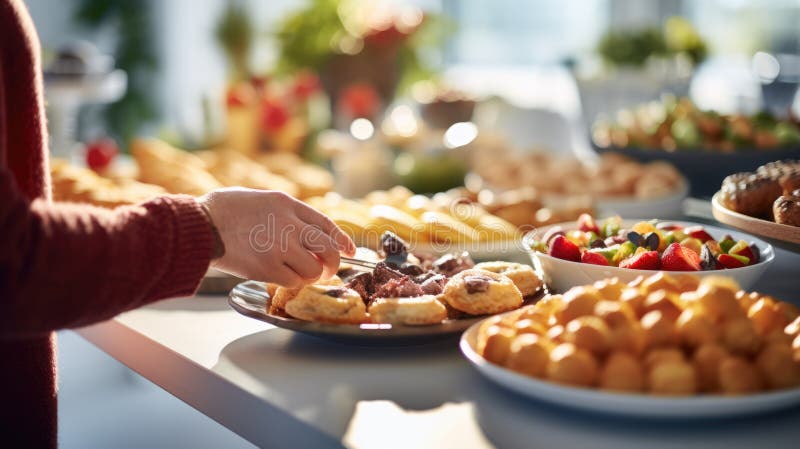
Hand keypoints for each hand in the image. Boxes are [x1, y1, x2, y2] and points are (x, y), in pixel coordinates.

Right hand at [199, 188, 355, 286]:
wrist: (200, 225)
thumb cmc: (223, 211)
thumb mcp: (260, 199)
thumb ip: (284, 213)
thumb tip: (302, 232)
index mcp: (287, 203)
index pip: (326, 224)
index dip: (342, 240)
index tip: (350, 250)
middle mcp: (289, 224)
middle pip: (327, 249)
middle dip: (332, 263)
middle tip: (326, 270)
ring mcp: (280, 246)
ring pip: (313, 269)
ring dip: (311, 276)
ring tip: (302, 275)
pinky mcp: (267, 267)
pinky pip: (293, 281)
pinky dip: (292, 283)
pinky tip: (283, 278)